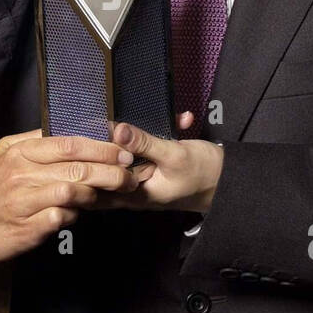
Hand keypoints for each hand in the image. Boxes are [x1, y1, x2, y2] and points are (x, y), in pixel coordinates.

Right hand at [0, 128, 138, 263]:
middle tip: (130, 176)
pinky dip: (76, 215)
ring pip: (72, 191)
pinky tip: (81, 214)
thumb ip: (38, 142)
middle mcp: (21, 172)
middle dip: (110, 171)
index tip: (124, 152)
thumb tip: (76, 134)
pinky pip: (62, 217)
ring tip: (110, 195)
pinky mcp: (27, 227)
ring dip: (96, 194)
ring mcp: (23, 200)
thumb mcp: (8, 155)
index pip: (70, 143)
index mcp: (21, 150)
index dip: (102, 147)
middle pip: (77, 167)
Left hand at [86, 116, 223, 212]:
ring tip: (137, 118)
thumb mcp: (174, 155)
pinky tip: (176, 121)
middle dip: (105, 145)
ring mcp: (144, 179)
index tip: (82, 139)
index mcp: (135, 194)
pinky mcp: (153, 168)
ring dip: (131, 136)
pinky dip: (152, 136)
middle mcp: (135, 190)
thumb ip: (145, 142)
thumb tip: (116, 129)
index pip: (98, 182)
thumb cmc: (205, 173)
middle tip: (100, 123)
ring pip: (126, 157)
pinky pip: (144, 151)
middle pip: (107, 169)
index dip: (88, 162)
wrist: (230, 182)